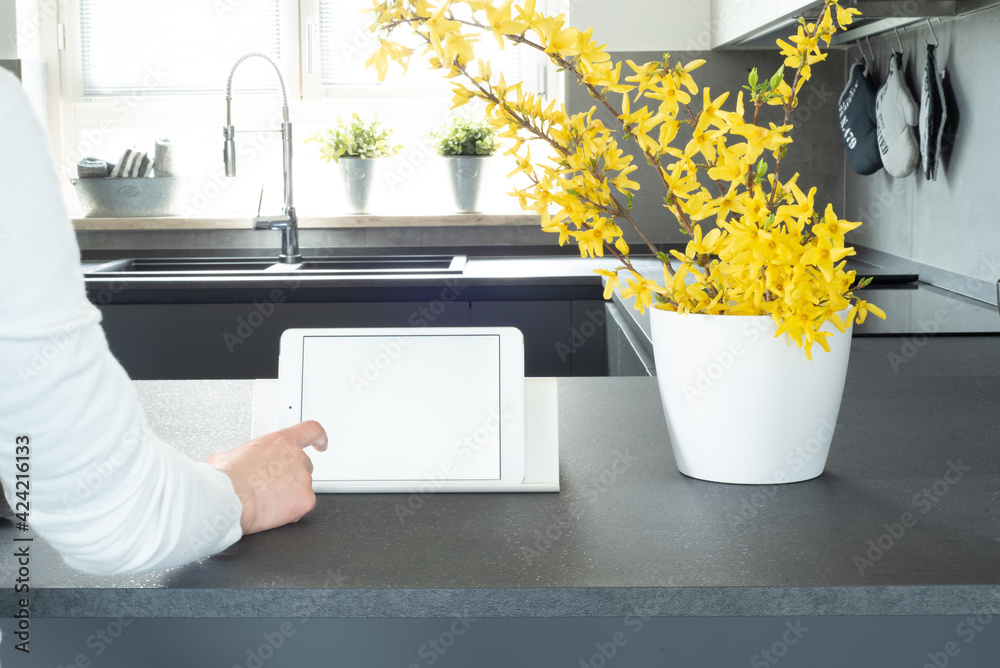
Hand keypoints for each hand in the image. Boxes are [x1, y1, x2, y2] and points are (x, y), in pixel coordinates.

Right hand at [207, 420, 327, 534]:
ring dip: (289, 493)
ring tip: (265, 500)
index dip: (319, 437)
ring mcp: (304, 480)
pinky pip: (302, 505)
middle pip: (304, 464)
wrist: (227, 500)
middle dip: (291, 475)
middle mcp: (297, 458)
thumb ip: (240, 454)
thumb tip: (229, 461)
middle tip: (271, 485)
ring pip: (302, 487)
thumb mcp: (227, 455)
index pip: (311, 431)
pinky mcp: (306, 500)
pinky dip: (289, 511)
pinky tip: (271, 511)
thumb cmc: (226, 479)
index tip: (321, 443)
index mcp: (281, 442)